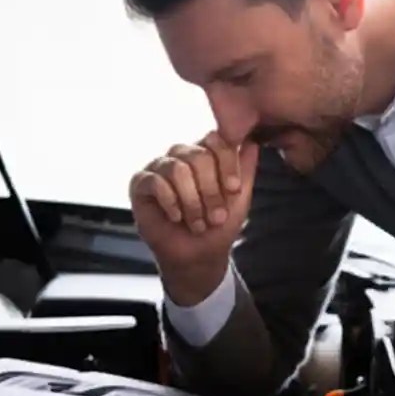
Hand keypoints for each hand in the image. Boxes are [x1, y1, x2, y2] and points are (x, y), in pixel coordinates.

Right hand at [129, 132, 260, 303]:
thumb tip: (254, 141)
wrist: (198, 256)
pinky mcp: (140, 183)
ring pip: (178, 168)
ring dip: (192, 201)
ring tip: (198, 224)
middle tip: (216, 217)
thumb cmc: (218, 226)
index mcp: (205, 152)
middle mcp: (181, 154)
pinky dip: (170, 202)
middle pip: (198, 155)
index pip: (216, 139)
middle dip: (210, 190)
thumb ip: (246, 168)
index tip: (234, 189)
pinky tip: (176, 217)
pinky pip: (155, 182)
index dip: (227, 164)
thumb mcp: (240, 197)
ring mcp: (160, 166)